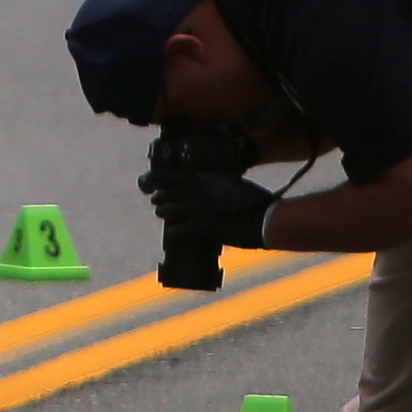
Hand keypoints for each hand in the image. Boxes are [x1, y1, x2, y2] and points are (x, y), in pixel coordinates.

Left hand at [146, 171, 277, 252]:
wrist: (264, 219)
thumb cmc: (254, 201)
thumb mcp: (231, 183)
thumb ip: (214, 183)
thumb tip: (206, 186)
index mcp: (201, 177)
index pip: (164, 175)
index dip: (152, 180)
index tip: (146, 184)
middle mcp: (194, 190)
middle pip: (161, 195)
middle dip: (161, 201)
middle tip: (164, 206)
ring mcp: (195, 209)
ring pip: (164, 212)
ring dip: (166, 217)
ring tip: (172, 219)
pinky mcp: (199, 227)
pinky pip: (174, 232)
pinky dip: (175, 234)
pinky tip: (178, 235)